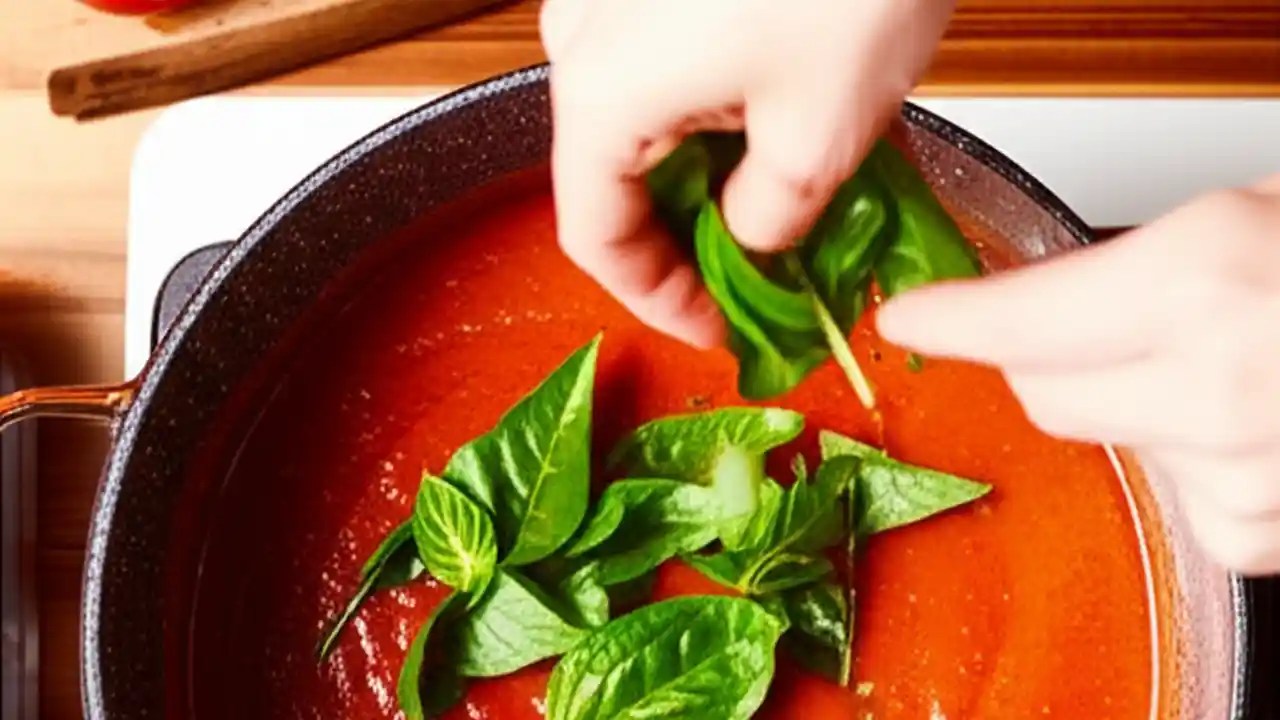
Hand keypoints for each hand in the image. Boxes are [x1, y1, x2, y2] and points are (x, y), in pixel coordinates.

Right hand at [541, 0, 955, 347]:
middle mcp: (587, 40)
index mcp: (601, 93)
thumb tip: (751, 235)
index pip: (597, 238)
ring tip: (793, 204)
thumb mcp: (818, 137)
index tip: (718, 331)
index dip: (657, 301)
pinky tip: (786, 128)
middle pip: (617, 180)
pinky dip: (721, 116)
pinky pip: (669, 68)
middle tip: (765, 277)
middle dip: (692, 239)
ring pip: (648, 125)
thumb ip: (766, 221)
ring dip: (712, 177)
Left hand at [877, 176, 1279, 575]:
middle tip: (1102, 323)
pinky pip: (1176, 492)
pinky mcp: (1259, 533)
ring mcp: (1241, 470)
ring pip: (1108, 443)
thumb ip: (1126, 273)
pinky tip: (1253, 420)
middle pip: (1041, 396)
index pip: (1012, 322)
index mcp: (1201, 279)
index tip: (913, 319)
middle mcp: (1216, 382)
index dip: (950, 320)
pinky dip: (1192, 458)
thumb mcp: (1242, 222)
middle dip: (1045, 361)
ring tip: (1229, 363)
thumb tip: (1027, 304)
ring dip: (1136, 406)